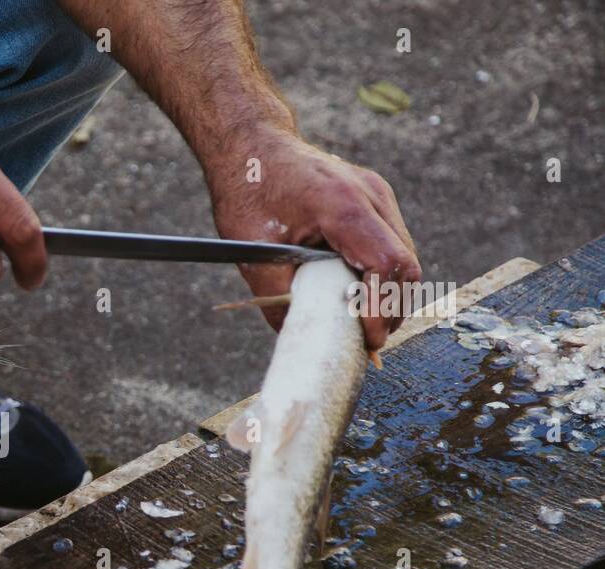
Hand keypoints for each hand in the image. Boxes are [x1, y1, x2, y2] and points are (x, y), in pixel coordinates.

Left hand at [206, 130, 420, 350]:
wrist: (253, 144)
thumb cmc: (249, 191)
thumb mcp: (250, 250)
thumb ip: (276, 296)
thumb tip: (299, 337)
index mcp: (342, 205)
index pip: (385, 264)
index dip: (382, 309)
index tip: (369, 340)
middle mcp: (371, 195)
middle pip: (404, 266)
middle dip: (390, 309)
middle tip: (365, 340)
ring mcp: (378, 194)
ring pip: (404, 256)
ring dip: (389, 294)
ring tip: (362, 323)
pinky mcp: (375, 198)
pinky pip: (392, 243)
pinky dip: (382, 274)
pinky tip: (358, 294)